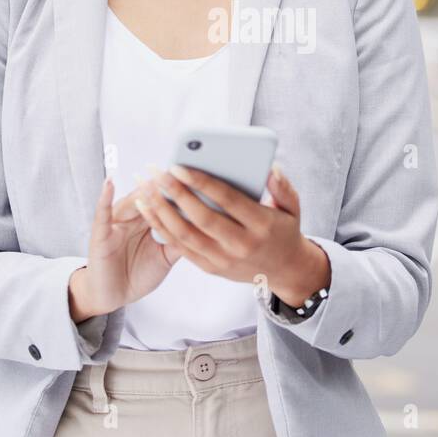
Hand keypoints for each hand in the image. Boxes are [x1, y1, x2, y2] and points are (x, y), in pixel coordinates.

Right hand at [70, 177, 181, 321]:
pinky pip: (102, 213)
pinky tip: (109, 183)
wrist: (113, 296)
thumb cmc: (137, 274)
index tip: (193, 177)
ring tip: (151, 178)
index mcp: (148, 222)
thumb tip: (205, 224)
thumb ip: (180, 240)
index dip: (177, 191)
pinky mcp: (100, 234)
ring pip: (130, 202)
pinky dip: (104, 197)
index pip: (164, 202)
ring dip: (140, 190)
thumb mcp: (165, 257)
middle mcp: (132, 218)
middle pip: (148, 197)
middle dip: (161, 185)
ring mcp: (116, 224)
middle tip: (175, 171)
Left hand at [133, 163, 329, 306]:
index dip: (201, 182)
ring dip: (161, 211)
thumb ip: (282, 186)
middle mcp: (241, 244)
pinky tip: (147, 209)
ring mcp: (224, 260)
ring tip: (145, 188)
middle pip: (201, 217)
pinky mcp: (211, 268)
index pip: (227, 200)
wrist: (284, 271)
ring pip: (185, 235)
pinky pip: (181, 248)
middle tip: (156, 172)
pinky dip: (161, 228)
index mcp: (261, 225)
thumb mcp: (292, 206)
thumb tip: (269, 168)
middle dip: (175, 193)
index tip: (179, 166)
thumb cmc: (284, 229)